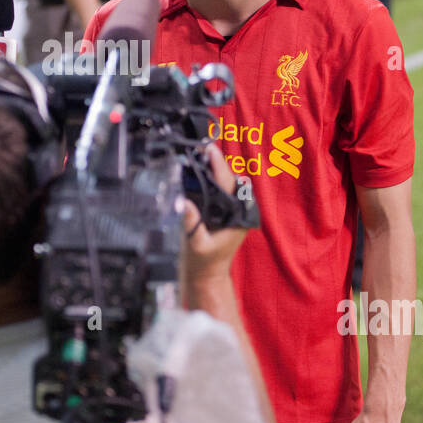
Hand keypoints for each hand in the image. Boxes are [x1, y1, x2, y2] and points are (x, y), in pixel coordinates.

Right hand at [178, 143, 251, 286]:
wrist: (206, 276)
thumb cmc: (203, 263)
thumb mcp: (195, 244)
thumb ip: (191, 224)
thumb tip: (183, 202)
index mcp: (238, 218)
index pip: (229, 184)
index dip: (218, 165)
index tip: (209, 150)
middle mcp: (239, 212)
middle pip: (229, 180)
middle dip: (216, 162)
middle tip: (201, 146)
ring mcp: (233, 212)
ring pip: (225, 183)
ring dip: (213, 169)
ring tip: (199, 153)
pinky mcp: (225, 213)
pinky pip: (220, 191)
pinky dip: (210, 179)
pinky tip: (200, 169)